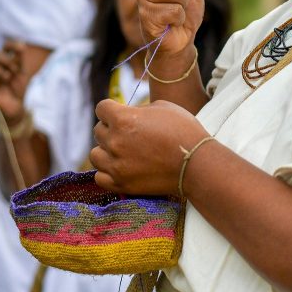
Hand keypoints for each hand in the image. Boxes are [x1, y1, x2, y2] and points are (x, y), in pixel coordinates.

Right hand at [0, 40, 29, 123]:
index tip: (22, 50)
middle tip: (15, 70)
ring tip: (7, 78)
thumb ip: (20, 59)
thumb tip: (22, 44)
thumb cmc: (18, 86)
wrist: (16, 104)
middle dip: (6, 60)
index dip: (12, 46)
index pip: (5, 47)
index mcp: (4, 60)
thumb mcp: (22, 72)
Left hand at [90, 99, 208, 194]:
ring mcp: (116, 165)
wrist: (196, 164)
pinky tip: (119, 168)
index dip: (111, 109)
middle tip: (128, 134)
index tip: (120, 113)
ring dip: (105, 151)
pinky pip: (100, 177)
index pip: (101, 109)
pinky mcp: (121, 184)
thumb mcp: (162, 107)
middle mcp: (115, 141)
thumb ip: (138, 109)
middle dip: (110, 129)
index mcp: (123, 119)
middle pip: (98, 131)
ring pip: (95, 154)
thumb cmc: (183, 131)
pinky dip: (107, 172)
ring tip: (122, 152)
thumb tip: (128, 115)